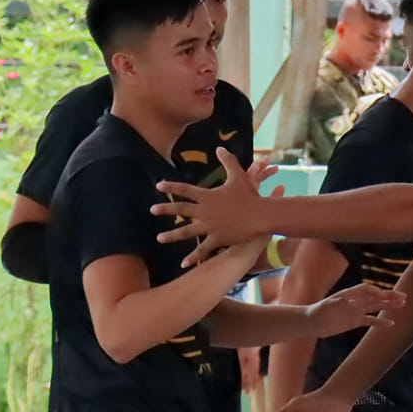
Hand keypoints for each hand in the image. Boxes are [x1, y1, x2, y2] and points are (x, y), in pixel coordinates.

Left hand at [152, 150, 281, 265]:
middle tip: (152, 210)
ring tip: (159, 238)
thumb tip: (220, 147)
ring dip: (172, 235)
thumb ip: (228, 161)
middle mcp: (204, 211)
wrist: (260, 215)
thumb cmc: (250, 195)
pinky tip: (183, 264)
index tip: (159, 186)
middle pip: (181, 210)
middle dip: (165, 210)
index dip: (171, 187)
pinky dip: (193, 257)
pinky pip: (202, 250)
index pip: (185, 190)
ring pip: (186, 232)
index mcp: (207, 196)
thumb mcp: (239, 175)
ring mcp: (209, 227)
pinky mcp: (217, 239)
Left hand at [305, 284, 405, 338]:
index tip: (383, 296)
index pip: (366, 290)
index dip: (375, 292)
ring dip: (389, 305)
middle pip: (375, 296)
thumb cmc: (317, 312)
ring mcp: (356, 311)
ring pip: (376, 306)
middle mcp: (355, 301)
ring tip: (402, 304)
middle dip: (389, 296)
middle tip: (403, 297)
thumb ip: (337, 303)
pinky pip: (371, 321)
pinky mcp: (355, 321)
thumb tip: (348, 301)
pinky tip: (391, 324)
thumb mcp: (326, 307)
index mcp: (349, 294)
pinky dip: (381, 322)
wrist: (311, 322)